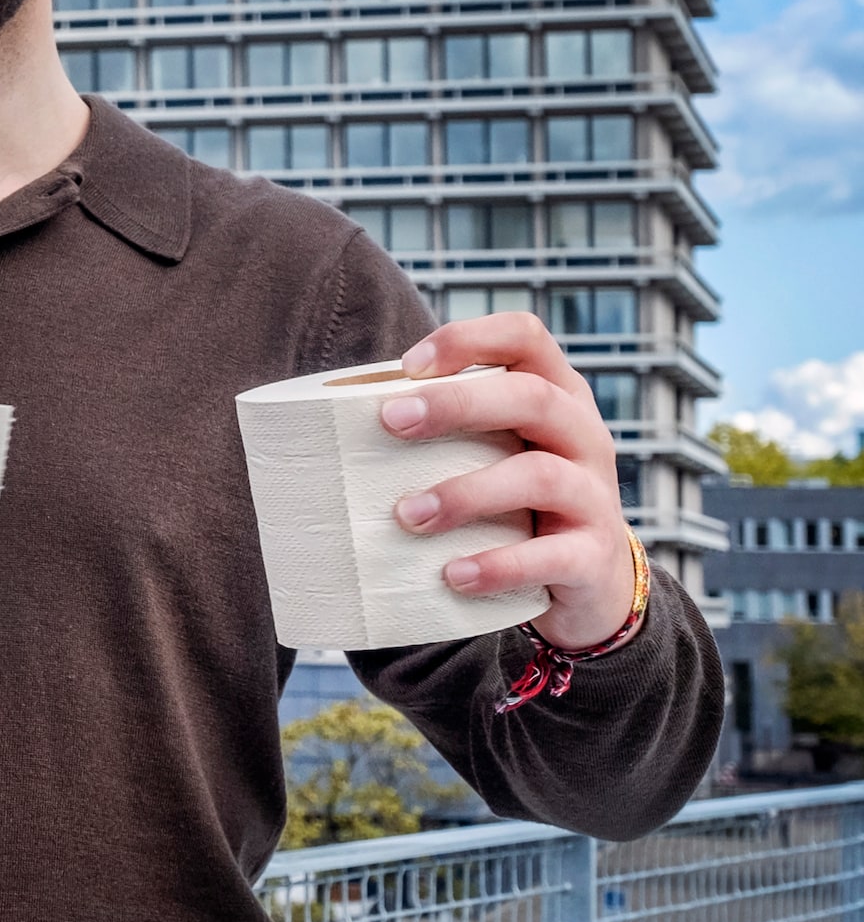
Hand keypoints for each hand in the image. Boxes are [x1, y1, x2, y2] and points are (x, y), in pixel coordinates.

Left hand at [384, 312, 637, 650]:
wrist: (592, 584)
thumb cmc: (518, 503)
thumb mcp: (495, 454)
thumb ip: (445, 433)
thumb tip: (327, 429)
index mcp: (556, 395)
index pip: (526, 337)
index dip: (470, 339)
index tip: (408, 364)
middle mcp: (582, 435)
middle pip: (531, 397)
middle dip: (457, 404)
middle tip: (390, 422)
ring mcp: (594, 495)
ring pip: (538, 475)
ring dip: (465, 493)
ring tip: (406, 516)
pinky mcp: (593, 556)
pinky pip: (551, 557)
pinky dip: (498, 565)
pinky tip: (452, 574)